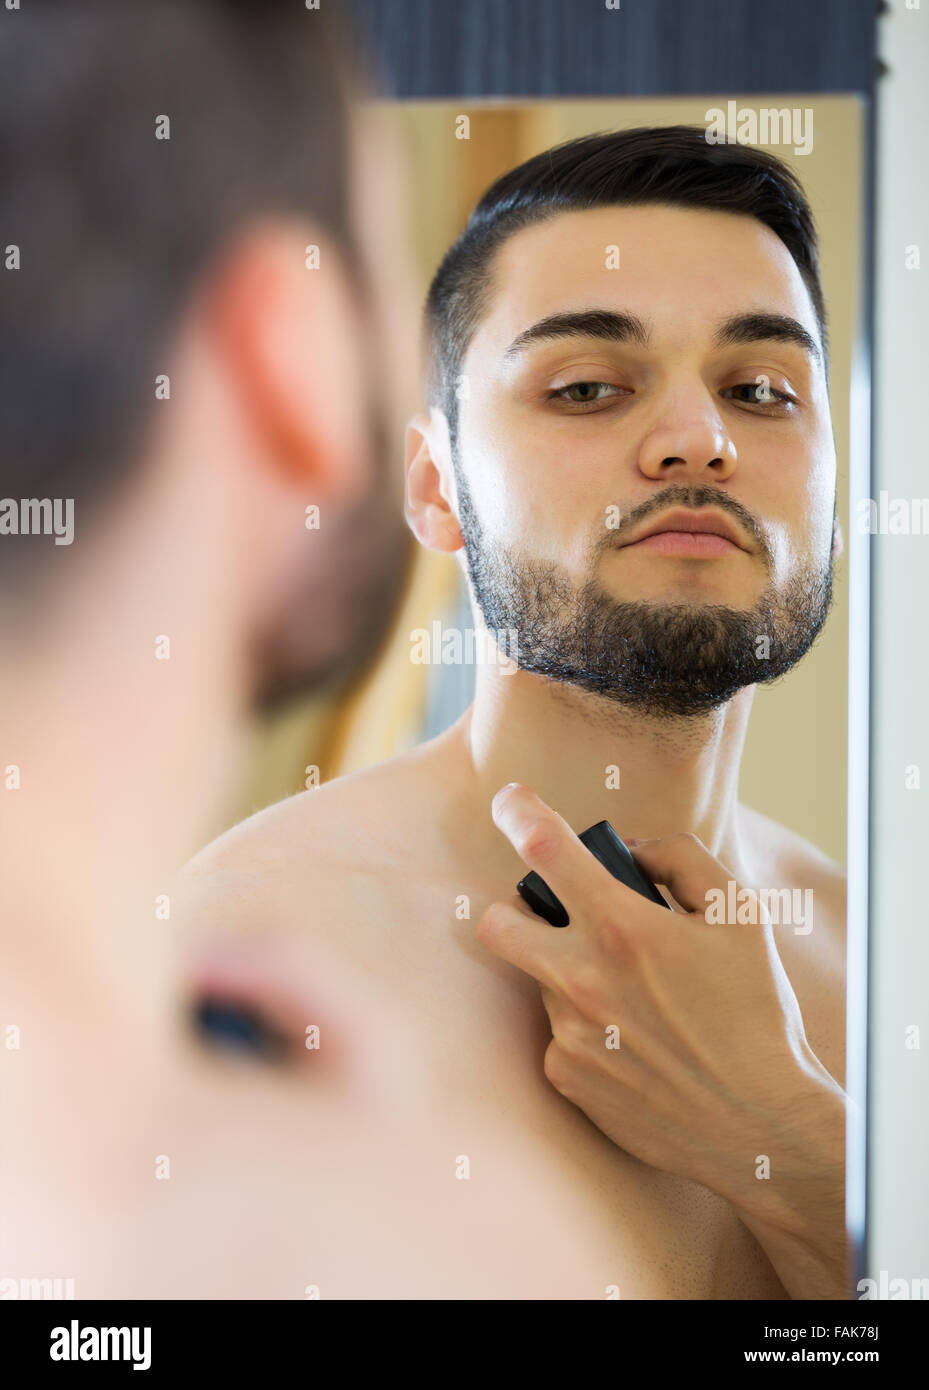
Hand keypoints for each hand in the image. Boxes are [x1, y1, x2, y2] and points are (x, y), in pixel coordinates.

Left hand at [477, 783, 848, 1297]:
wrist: (761, 1126)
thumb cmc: (758, 1014)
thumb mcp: (741, 918)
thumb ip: (682, 861)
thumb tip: (632, 849)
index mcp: (626, 929)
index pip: (546, 849)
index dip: (519, 813)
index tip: (510, 801)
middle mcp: (583, 980)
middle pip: (498, 923)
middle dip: (516, 910)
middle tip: (557, 917)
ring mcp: (569, 1033)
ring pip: (543, 981)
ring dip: (574, 976)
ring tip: (638, 1003)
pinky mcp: (566, 1078)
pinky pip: (560, 1035)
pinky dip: (588, 1030)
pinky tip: (636, 1046)